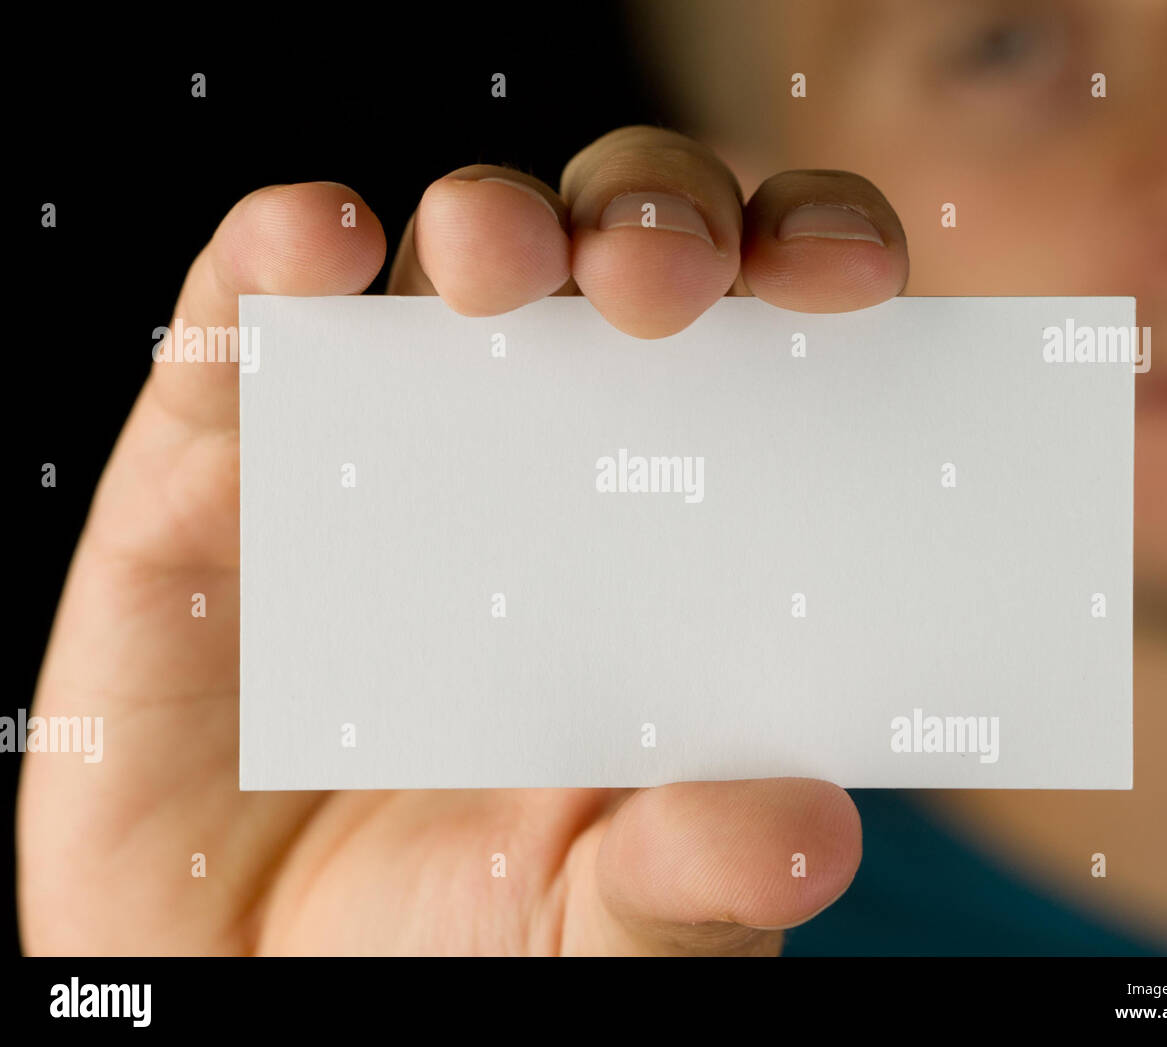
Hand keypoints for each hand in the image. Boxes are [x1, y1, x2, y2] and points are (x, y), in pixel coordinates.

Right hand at [20, 126, 907, 954]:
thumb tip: (804, 836)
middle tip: (664, 282)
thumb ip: (690, 880)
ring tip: (493, 258)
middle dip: (656, 225)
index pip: (774, 340)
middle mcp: (542, 446)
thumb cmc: (459, 944)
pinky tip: (311, 244)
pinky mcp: (217, 459)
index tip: (847, 280)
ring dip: (486, 222)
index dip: (814, 265)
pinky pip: (244, 321)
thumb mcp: (598, 927)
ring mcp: (380, 436)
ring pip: (449, 255)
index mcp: (669, 526)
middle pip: (625, 254)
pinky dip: (273, 261)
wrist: (254, 989)